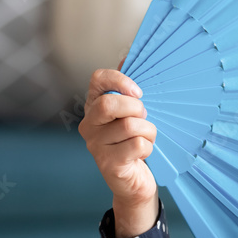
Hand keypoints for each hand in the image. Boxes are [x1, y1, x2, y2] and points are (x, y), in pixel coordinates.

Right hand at [79, 66, 159, 237]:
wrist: (133, 183)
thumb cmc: (135, 142)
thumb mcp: (134, 113)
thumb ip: (130, 89)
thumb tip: (129, 54)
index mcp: (94, 106)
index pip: (98, 78)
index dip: (120, 79)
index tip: (138, 92)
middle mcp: (89, 124)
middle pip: (110, 104)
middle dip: (136, 108)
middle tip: (144, 116)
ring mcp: (96, 145)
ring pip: (130, 126)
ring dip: (148, 131)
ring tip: (145, 139)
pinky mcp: (109, 163)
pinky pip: (139, 145)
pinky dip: (149, 147)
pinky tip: (143, 154)